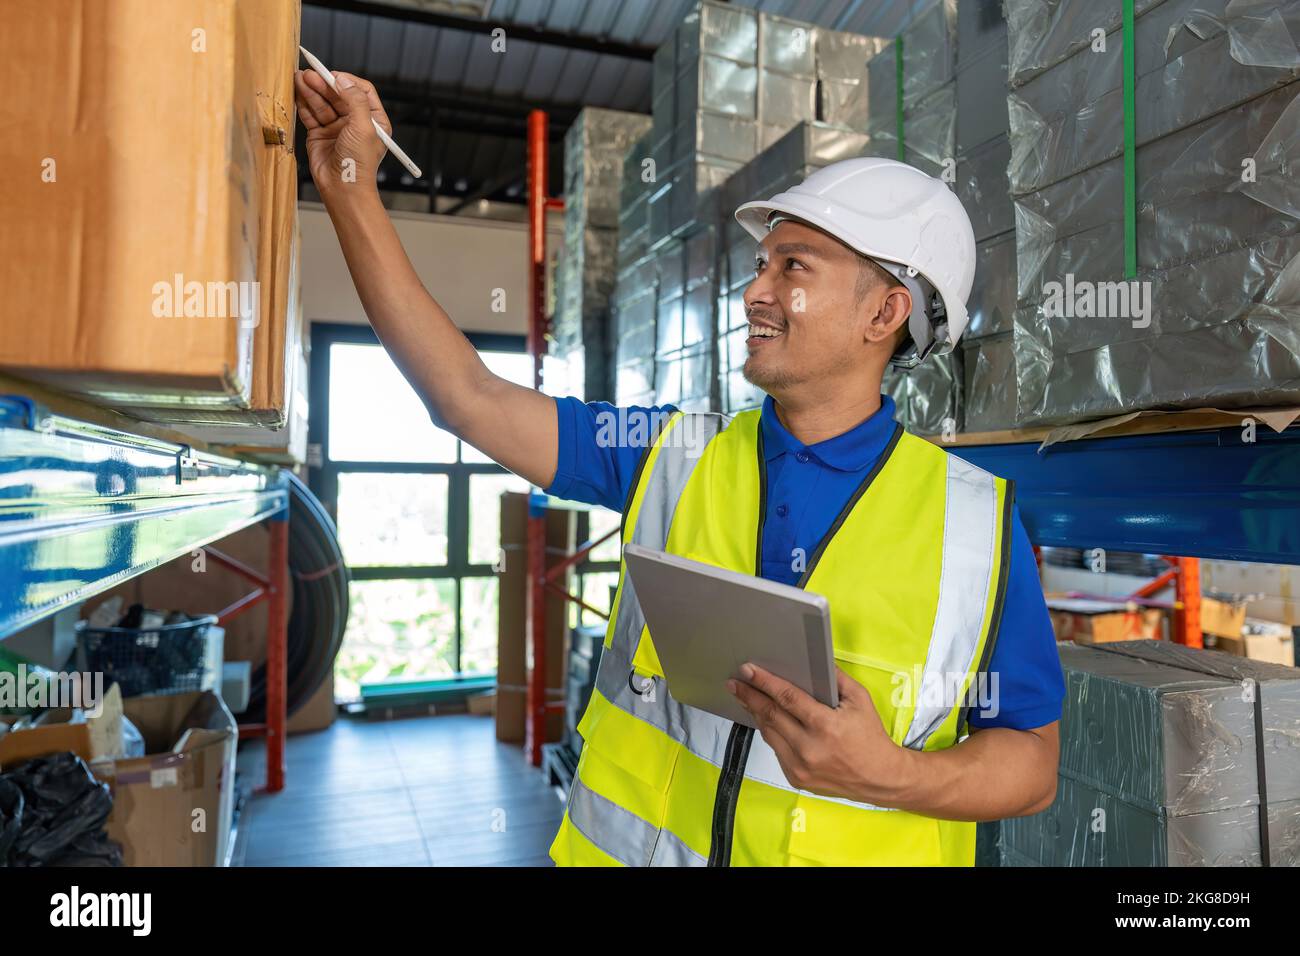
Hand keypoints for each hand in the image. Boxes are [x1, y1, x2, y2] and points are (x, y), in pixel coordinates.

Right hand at [293, 68, 391, 195]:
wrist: (343, 188)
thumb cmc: (359, 163)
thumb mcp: (364, 128)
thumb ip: (355, 101)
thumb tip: (343, 80)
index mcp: (373, 120)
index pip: (361, 91)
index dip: (346, 81)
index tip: (332, 75)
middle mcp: (355, 122)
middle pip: (338, 95)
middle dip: (323, 84)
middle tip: (309, 74)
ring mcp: (337, 128)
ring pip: (323, 103)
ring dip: (311, 91)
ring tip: (299, 79)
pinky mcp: (320, 134)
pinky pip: (311, 114)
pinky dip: (304, 103)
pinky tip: (297, 92)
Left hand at [728, 663, 913, 805]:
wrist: (880, 778)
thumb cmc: (870, 737)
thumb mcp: (860, 700)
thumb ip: (836, 678)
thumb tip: (814, 660)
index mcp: (825, 726)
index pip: (787, 698)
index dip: (764, 682)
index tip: (748, 670)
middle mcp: (809, 748)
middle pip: (770, 715)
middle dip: (749, 695)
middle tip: (735, 682)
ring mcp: (800, 767)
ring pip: (768, 733)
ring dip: (755, 713)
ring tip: (744, 696)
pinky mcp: (795, 778)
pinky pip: (775, 749)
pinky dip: (770, 732)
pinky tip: (765, 719)